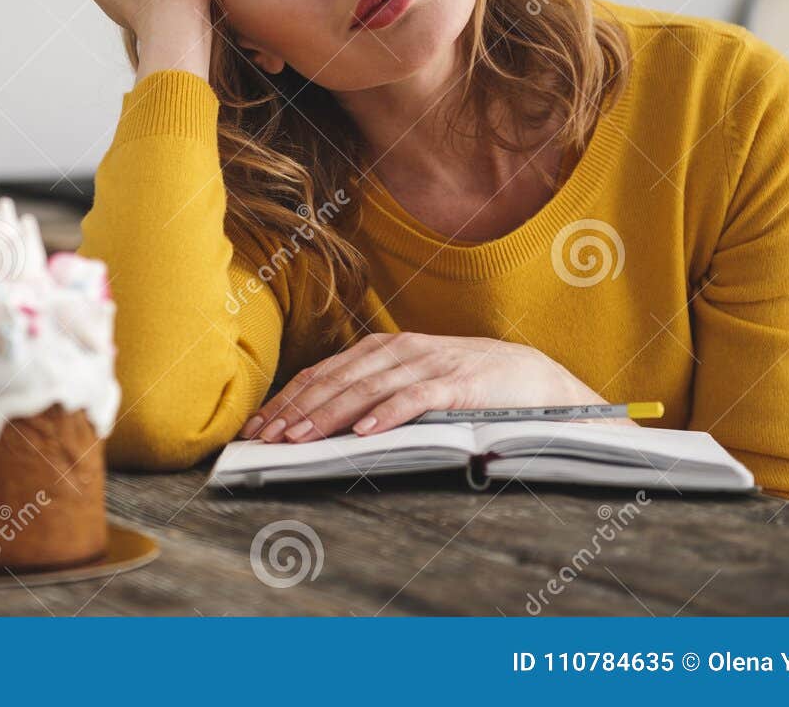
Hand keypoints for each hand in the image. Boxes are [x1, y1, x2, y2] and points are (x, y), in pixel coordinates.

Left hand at [239, 332, 609, 442]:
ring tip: (300, 438)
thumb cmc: (463, 384)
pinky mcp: (458, 382)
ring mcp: (428, 364)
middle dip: (297, 410)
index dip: (287, 399)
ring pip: (367, 389)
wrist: (531, 377)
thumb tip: (316, 421)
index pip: (322, 374)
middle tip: (267, 438)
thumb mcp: (409, 381)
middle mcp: (399, 350)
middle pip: (336, 380)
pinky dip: (388, 414)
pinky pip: (416, 398)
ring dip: (329, 414)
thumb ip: (370, 391)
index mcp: (382, 349)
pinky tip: (365, 433)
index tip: (257, 427)